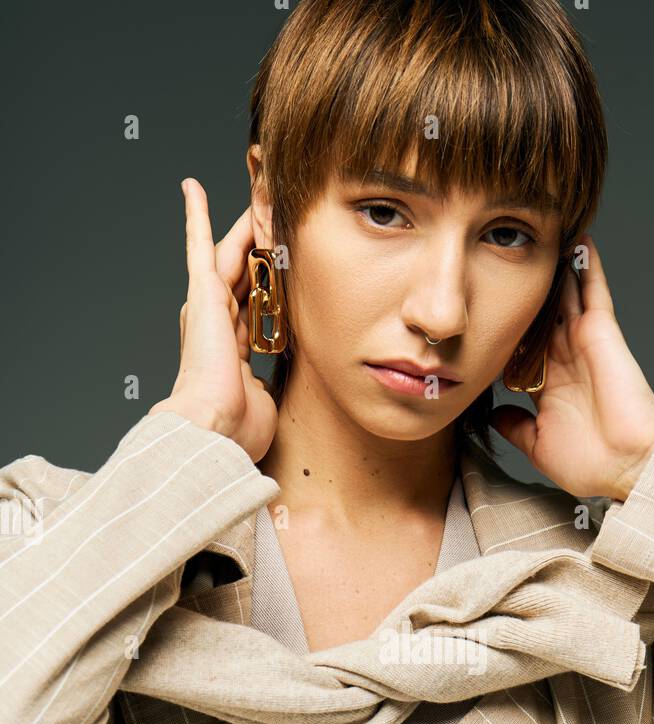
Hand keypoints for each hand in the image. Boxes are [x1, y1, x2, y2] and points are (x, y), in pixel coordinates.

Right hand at [149, 177, 277, 462]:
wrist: (215, 427)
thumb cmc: (237, 426)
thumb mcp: (266, 398)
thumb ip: (270, 381)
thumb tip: (282, 380)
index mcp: (231, 348)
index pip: (252, 304)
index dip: (265, 282)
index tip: (277, 263)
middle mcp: (217, 323)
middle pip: (243, 272)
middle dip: (258, 244)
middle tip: (273, 214)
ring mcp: (208, 306)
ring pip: (230, 253)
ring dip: (243, 224)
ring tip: (257, 193)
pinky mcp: (203, 294)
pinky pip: (199, 246)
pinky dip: (195, 216)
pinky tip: (192, 188)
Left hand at [488, 234, 653, 500]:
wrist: (626, 465)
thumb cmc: (590, 463)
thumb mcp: (538, 445)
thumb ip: (515, 427)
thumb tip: (491, 415)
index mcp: (548, 385)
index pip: (522, 347)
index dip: (506, 329)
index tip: (482, 311)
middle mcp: (564, 359)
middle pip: (540, 315)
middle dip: (526, 291)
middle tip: (503, 259)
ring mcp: (583, 343)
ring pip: (565, 296)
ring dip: (555, 269)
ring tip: (539, 237)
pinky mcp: (601, 332)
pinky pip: (594, 291)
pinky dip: (588, 266)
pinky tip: (580, 239)